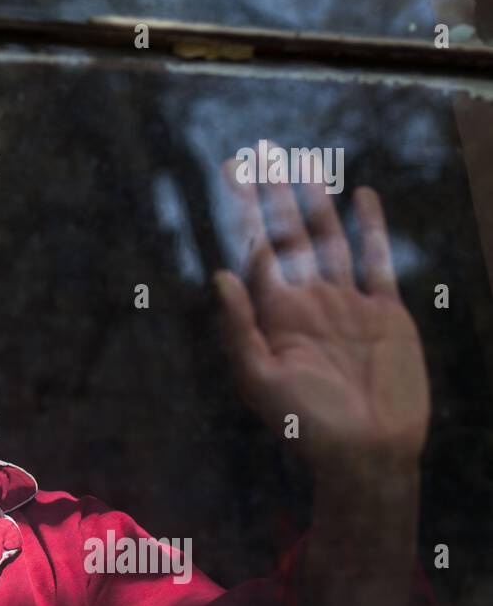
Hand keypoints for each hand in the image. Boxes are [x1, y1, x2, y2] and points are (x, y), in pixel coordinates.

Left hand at [214, 148, 429, 476]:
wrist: (366, 453)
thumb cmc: (305, 426)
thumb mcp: (260, 380)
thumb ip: (239, 328)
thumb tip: (219, 274)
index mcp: (275, 314)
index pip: (255, 249)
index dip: (243, 210)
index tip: (230, 172)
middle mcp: (308, 301)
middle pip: (288, 234)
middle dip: (272, 194)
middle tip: (257, 152)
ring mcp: (347, 304)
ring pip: (328, 238)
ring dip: (315, 201)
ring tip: (302, 163)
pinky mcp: (385, 313)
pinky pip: (375, 261)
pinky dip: (369, 228)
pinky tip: (359, 195)